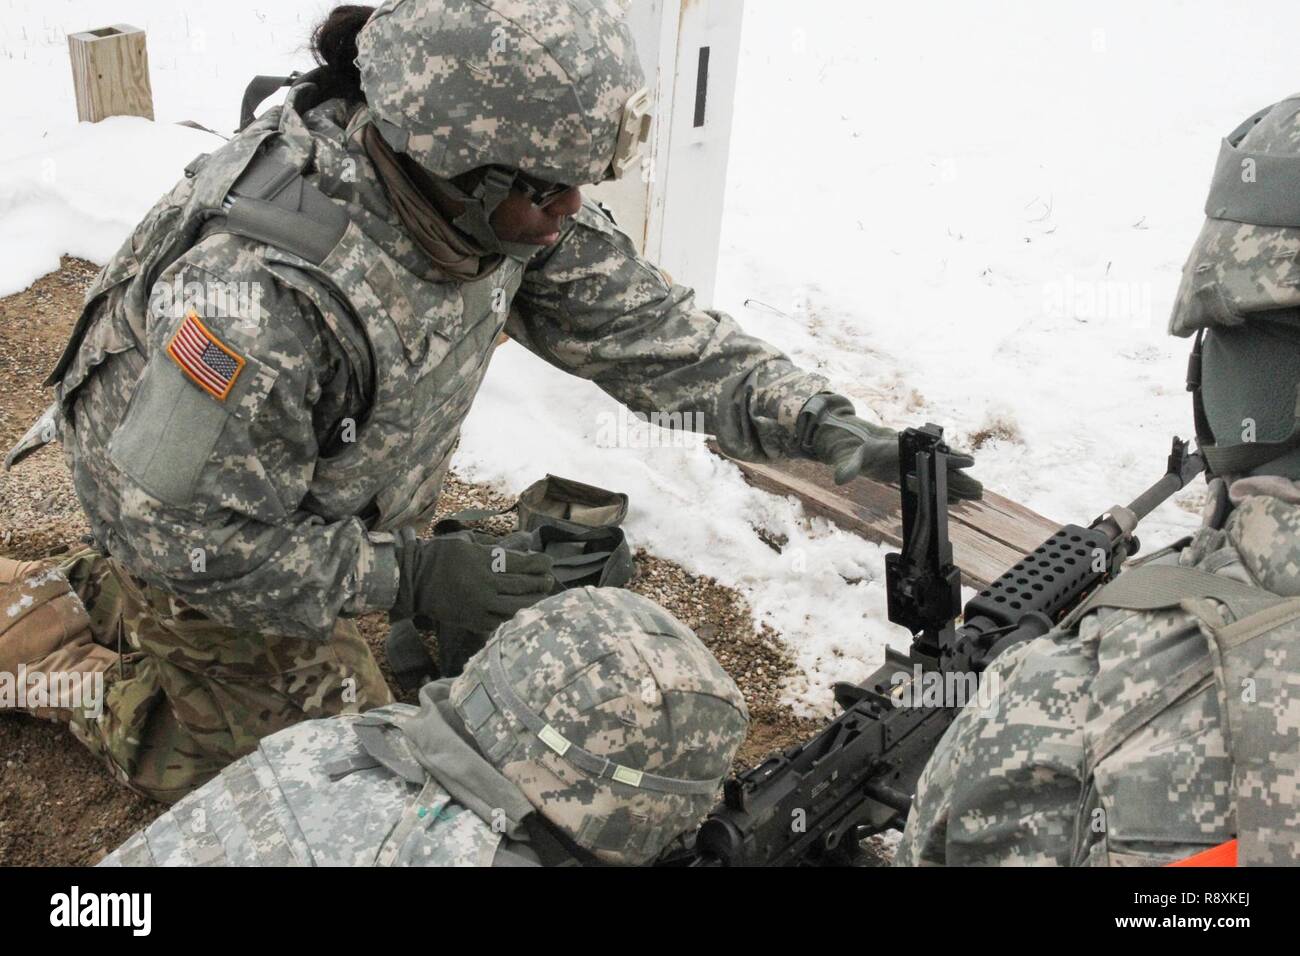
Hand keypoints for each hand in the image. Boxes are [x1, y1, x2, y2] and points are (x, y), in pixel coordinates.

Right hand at [392, 529, 555, 633]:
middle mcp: (482, 584)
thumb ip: (493, 548)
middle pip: (521, 585)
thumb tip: (523, 548)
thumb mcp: (466, 543)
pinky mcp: (474, 621)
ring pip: (515, 607)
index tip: (549, 561)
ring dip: (533, 601)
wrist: (415, 581)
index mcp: (481, 561)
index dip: (538, 563)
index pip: (519, 563)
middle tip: (550, 579)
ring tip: (542, 596)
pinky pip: (501, 621)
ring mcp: (479, 605)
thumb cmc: (441, 557)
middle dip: (540, 582)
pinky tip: (524, 611)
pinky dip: (515, 616)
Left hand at [798, 393, 982, 501]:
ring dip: (957, 486)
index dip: (950, 457)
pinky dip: (943, 492)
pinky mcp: (912, 474)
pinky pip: (932, 483)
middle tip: (979, 488)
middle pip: (941, 467)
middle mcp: (912, 456)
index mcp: (901, 449)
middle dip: (960, 477)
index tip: (969, 460)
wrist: (859, 447)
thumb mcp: (850, 458)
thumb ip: (847, 467)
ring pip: (940, 476)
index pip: (930, 453)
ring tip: (977, 494)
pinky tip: (955, 501)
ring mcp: (914, 465)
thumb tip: (840, 477)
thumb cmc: (855, 450)